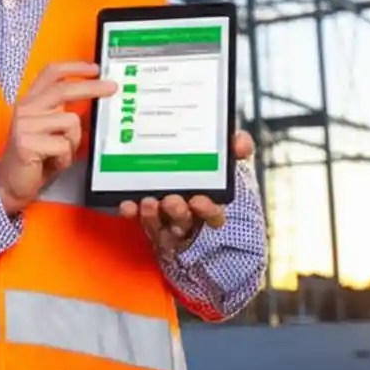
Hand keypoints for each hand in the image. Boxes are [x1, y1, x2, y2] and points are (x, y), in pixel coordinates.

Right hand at [0, 61, 117, 215]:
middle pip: (63, 89)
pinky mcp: (27, 142)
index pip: (51, 74)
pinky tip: (51, 163)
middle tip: (112, 87)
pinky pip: (64, 145)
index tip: (94, 68)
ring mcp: (25, 124)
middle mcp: (26, 109)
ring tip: (59, 154)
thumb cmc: (35, 160)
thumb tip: (94, 98)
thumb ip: (64, 113)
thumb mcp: (51, 131)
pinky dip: (64, 158)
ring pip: (70, 121)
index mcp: (31, 102)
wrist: (10, 185)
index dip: (74, 67)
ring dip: (72, 142)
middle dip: (91, 87)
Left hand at [119, 130, 254, 255]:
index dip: (209, 212)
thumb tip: (241, 144)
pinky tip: (128, 203)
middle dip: (178, 214)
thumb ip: (235, 145)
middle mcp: (186, 214)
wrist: (172, 154)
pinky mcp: (143, 217)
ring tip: (148, 200)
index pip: (214, 215)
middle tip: (172, 200)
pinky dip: (132, 212)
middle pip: (185, 222)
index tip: (200, 200)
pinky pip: (136, 219)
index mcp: (208, 202)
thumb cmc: (200, 162)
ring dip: (153, 215)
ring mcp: (163, 219)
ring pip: (159, 225)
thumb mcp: (222, 151)